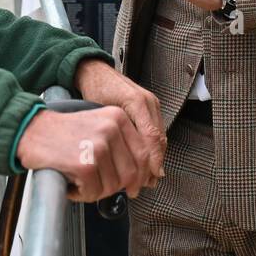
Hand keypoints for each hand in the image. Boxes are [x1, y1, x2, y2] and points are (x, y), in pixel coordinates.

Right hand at [15, 106, 154, 201]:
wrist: (29, 130)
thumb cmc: (60, 132)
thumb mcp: (97, 126)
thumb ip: (120, 144)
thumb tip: (141, 175)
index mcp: (118, 118)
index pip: (144, 154)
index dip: (141, 176)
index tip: (135, 185)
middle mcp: (111, 129)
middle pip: (132, 174)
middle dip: (116, 187)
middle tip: (100, 186)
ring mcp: (98, 146)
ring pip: (113, 186)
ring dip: (96, 191)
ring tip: (80, 181)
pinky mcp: (84, 164)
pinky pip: (93, 192)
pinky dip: (81, 194)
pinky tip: (71, 184)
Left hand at [73, 58, 166, 177]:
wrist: (96, 72)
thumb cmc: (95, 88)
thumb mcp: (100, 111)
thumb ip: (111, 132)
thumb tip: (117, 160)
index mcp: (137, 102)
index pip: (151, 137)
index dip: (151, 160)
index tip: (148, 177)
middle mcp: (149, 102)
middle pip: (158, 140)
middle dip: (154, 164)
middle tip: (145, 183)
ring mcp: (152, 104)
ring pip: (160, 138)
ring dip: (155, 159)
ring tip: (148, 178)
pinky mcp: (151, 108)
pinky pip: (156, 132)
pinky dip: (153, 149)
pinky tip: (147, 163)